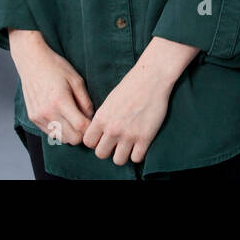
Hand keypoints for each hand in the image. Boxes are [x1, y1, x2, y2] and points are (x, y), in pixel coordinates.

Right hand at [9, 29, 93, 144]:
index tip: (93, 122)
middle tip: (84, 121)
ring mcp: (38, 116)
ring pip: (61, 138)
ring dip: (70, 133)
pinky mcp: (33, 118)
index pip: (81, 127)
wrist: (32, 61)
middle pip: (72, 138)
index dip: (90, 128)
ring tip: (72, 119)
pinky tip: (61, 116)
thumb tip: (91, 118)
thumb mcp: (76, 80)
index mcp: (60, 101)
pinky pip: (50, 133)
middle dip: (81, 133)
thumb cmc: (55, 67)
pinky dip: (58, 130)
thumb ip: (85, 101)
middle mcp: (48, 112)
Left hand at [84, 37, 199, 165]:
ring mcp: (129, 134)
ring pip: (118, 160)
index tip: (102, 137)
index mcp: (101, 118)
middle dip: (107, 149)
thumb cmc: (131, 85)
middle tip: (115, 142)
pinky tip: (140, 144)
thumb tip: (99, 133)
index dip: (95, 141)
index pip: (88, 142)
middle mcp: (112, 128)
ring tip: (128, 145)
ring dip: (122, 154)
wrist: (152, 78)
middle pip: (101, 154)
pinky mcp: (145, 137)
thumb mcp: (109, 100)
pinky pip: (136, 159)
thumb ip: (103, 118)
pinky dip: (138, 154)